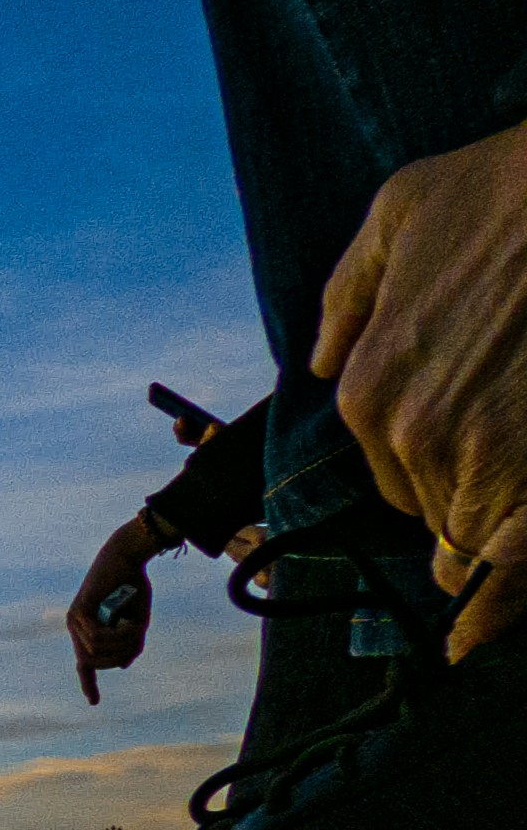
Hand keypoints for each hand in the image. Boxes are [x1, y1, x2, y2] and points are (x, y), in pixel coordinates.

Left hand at [64, 510, 165, 703]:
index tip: (93, 703)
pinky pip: (96, 636)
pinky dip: (118, 633)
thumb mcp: (137, 622)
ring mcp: (74, 620)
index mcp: (88, 633)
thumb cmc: (132, 588)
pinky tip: (128, 620)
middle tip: (137, 635)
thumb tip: (122, 664)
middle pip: (94, 662)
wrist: (126, 558)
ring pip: (96, 651)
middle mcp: (77, 629)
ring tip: (134, 624)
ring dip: (122, 643)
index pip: (84, 664)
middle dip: (120, 655)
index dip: (89, 683)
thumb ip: (130, 643)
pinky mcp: (77, 611)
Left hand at [311, 113, 526, 660]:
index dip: (431, 471)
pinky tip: (471, 643)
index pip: (389, 468)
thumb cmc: (506, 186)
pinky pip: (510, 571)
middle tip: (509, 461)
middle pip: (433, 506)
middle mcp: (410, 433)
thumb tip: (321, 356)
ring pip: (474, 538)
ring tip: (509, 503)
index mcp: (366, 384)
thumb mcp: (398, 214)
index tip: (465, 466)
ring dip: (493, 532)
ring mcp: (480, 460)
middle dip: (466, 498)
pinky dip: (497, 608)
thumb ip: (350, 293)